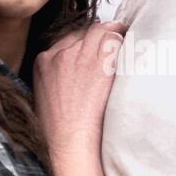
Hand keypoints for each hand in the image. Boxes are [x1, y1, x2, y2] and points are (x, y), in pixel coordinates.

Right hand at [33, 20, 127, 175]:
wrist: (67, 145)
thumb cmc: (59, 131)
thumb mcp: (47, 97)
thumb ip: (58, 77)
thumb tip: (76, 72)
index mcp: (43, 62)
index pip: (68, 38)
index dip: (86, 41)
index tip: (97, 45)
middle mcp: (59, 54)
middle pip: (84, 31)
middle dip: (101, 35)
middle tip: (118, 38)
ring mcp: (79, 57)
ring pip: (100, 30)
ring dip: (115, 33)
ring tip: (127, 37)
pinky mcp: (98, 64)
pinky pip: (113, 39)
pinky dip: (124, 40)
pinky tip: (132, 45)